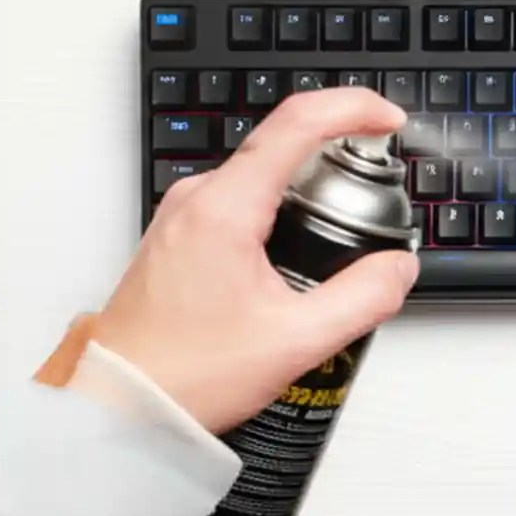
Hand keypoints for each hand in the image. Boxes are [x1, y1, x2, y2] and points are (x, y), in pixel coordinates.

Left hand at [36, 88, 418, 433]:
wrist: (117, 406)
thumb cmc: (185, 375)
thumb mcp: (296, 342)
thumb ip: (363, 299)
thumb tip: (398, 268)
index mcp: (225, 208)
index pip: (298, 122)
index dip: (354, 109)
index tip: (389, 121)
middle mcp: (198, 199)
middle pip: (283, 142)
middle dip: (340, 153)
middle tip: (377, 191)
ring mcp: (185, 215)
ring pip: (263, 172)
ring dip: (311, 184)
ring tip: (342, 232)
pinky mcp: (183, 235)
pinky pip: (243, 198)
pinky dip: (283, 207)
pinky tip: (299, 255)